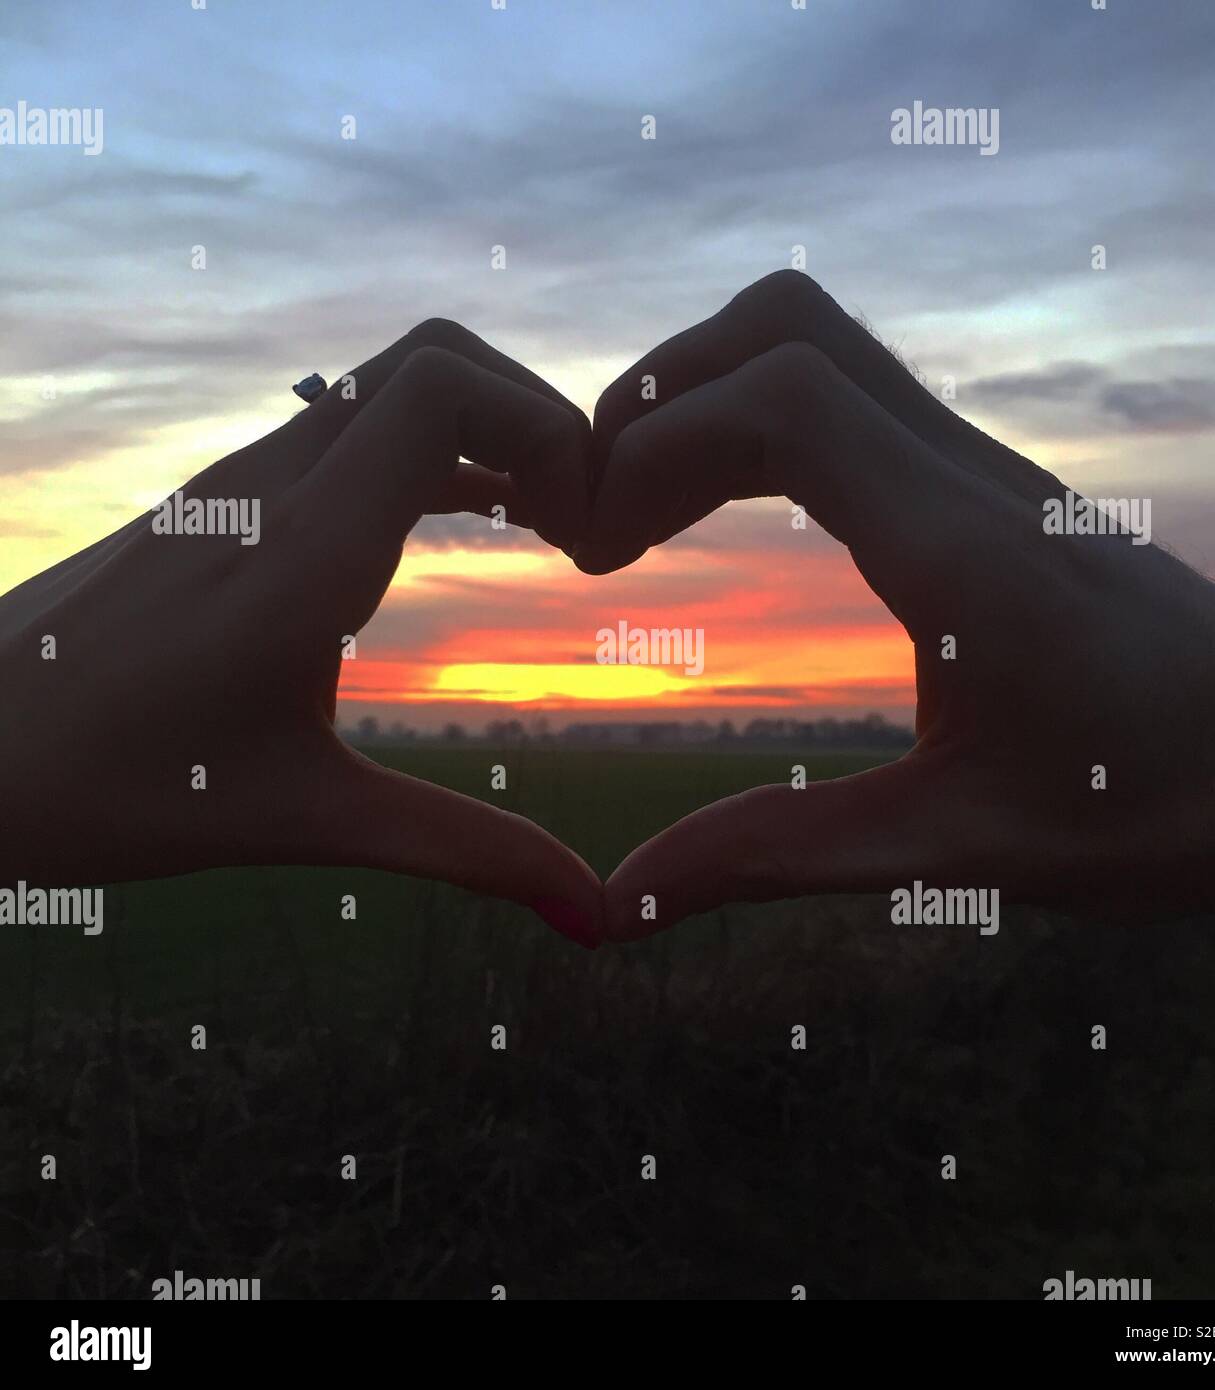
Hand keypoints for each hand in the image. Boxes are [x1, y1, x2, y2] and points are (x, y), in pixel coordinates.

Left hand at [0, 320, 601, 947]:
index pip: (441, 389)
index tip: (587, 533)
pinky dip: (436, 451)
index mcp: (300, 553)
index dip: (546, 428)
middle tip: (584, 522)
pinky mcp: (222, 497)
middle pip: (433, 357)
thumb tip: (590, 916)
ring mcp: (237, 481)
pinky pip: (351, 429)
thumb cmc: (112, 791)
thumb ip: (464, 851)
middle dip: (537, 417)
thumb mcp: (308, 820)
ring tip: (550, 526)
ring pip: (388, 384)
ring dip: (488, 431)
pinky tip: (471, 521)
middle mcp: (269, 487)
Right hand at [577, 271, 1214, 939]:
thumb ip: (779, 856)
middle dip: (655, 401)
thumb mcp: (954, 845)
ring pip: (816, 342)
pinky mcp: (986, 485)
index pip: (778, 401)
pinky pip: (848, 397)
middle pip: (783, 327)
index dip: (651, 448)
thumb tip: (623, 898)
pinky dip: (754, 426)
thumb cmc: (1154, 808)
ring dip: (701, 401)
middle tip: (600, 523)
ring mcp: (981, 467)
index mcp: (959, 551)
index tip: (597, 555)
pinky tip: (727, 520)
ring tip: (641, 517)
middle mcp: (969, 477)